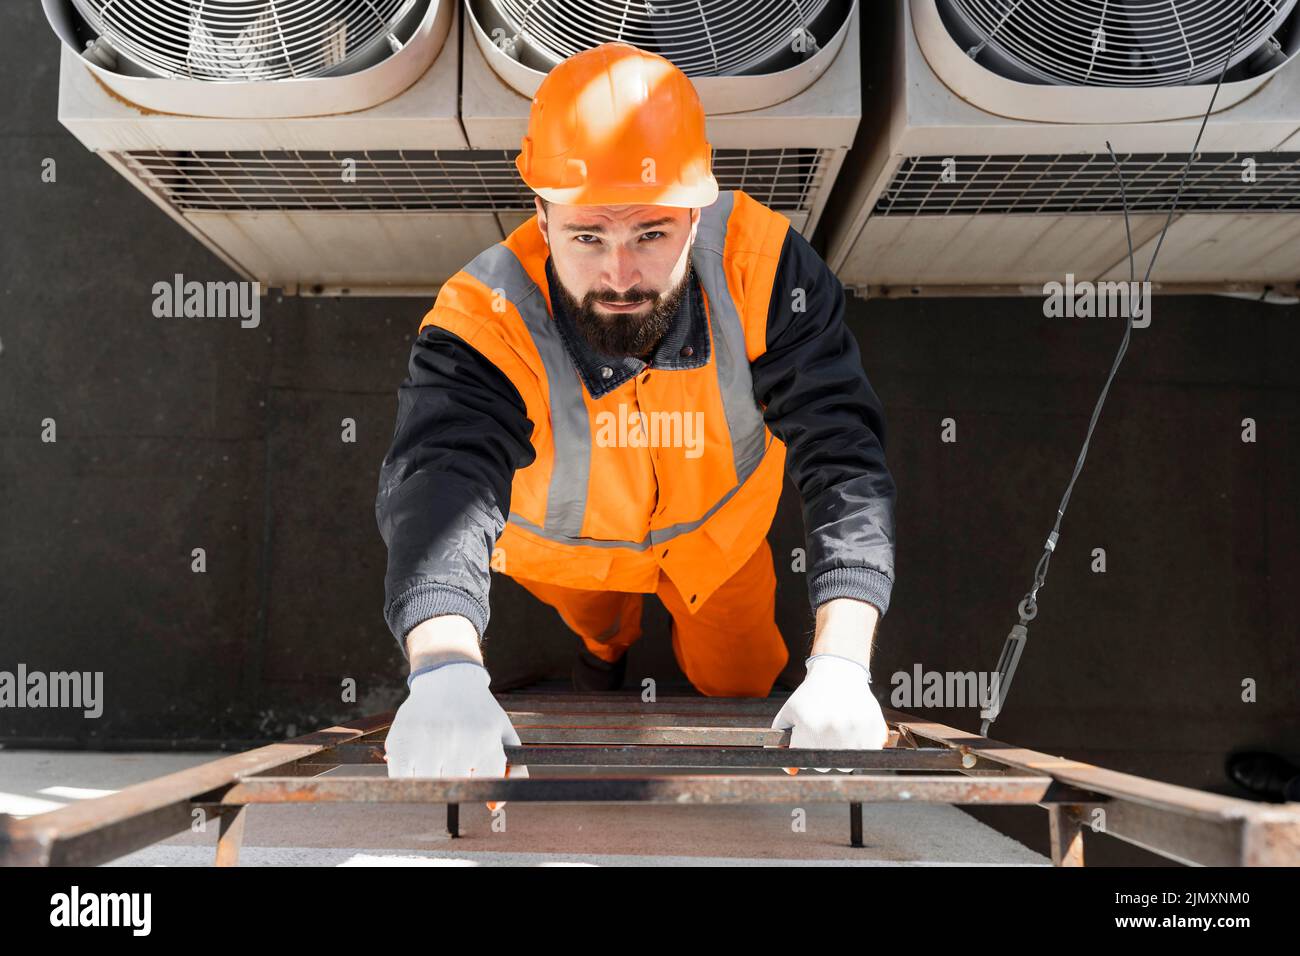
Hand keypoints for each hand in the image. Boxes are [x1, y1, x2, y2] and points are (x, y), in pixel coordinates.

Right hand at [384, 661, 527, 807]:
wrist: (448, 678)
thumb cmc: (480, 713)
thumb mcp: (505, 733)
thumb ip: (513, 770)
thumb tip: (493, 807)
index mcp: (487, 740)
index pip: (485, 785)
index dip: (479, 782)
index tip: (474, 773)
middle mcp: (458, 741)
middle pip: (455, 787)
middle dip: (455, 779)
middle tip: (454, 759)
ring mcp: (428, 741)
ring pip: (428, 786)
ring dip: (432, 778)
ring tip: (437, 756)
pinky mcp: (402, 741)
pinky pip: (402, 779)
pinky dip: (407, 777)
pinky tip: (417, 759)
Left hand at [771, 654, 887, 772]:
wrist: (839, 674)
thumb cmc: (811, 694)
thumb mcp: (789, 712)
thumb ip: (780, 741)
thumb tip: (790, 771)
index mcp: (810, 729)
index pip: (803, 758)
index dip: (804, 747)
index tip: (808, 735)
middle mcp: (833, 733)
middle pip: (824, 765)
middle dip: (820, 752)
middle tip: (824, 730)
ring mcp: (856, 733)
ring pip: (845, 765)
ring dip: (841, 753)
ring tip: (838, 730)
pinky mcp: (874, 732)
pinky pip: (866, 755)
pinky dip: (861, 748)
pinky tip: (854, 731)